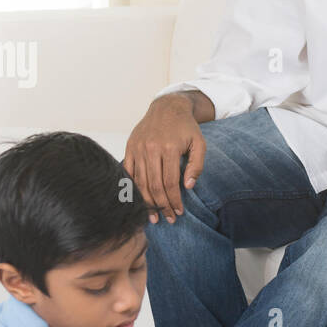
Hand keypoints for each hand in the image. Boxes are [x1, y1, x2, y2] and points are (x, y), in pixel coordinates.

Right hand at [122, 95, 206, 223]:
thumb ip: (196, 165)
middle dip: (161, 206)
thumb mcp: (199, 144)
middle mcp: (150, 149)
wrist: (167, 107)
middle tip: (167, 219)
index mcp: (168, 148)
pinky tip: (138, 201)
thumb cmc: (186, 128)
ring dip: (146, 202)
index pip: (170, 183)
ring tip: (153, 216)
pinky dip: (132, 188)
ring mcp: (138, 148)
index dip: (174, 201)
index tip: (178, 213)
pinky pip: (127, 172)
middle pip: (154, 186)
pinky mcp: (129, 147)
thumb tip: (188, 187)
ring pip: (139, 182)